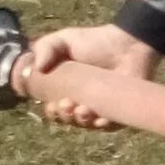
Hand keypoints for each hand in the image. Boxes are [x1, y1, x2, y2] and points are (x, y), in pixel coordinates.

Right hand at [17, 23, 160, 128]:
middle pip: (67, 120)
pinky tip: (98, 118)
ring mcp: (100, 108)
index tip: (51, 104)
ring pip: (86, 124)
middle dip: (64, 116)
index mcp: (65, 89)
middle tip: (66, 104)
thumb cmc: (95, 41)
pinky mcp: (118, 111)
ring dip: (80, 120)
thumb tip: (36, 68)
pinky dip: (101, 124)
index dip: (51, 111)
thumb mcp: (65, 39)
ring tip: (81, 109)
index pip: (53, 109)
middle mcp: (80, 102)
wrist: (128, 43)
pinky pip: (108, 126)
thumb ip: (46, 47)